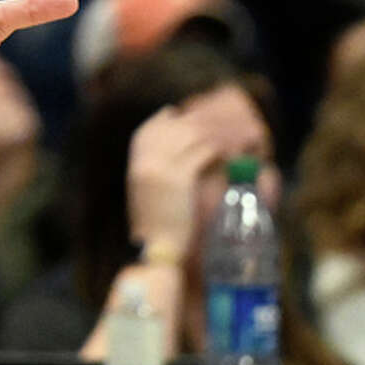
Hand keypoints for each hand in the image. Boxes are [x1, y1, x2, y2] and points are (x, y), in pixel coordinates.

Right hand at [124, 104, 224, 252]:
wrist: (160, 249)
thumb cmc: (157, 227)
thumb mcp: (147, 193)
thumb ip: (155, 170)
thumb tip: (173, 151)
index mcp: (135, 164)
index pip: (148, 129)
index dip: (165, 120)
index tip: (178, 115)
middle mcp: (145, 160)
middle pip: (173, 128)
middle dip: (196, 123)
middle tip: (215, 126)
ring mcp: (162, 166)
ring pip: (192, 135)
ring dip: (213, 134)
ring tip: (228, 137)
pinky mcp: (181, 176)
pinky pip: (203, 151)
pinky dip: (218, 149)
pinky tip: (229, 153)